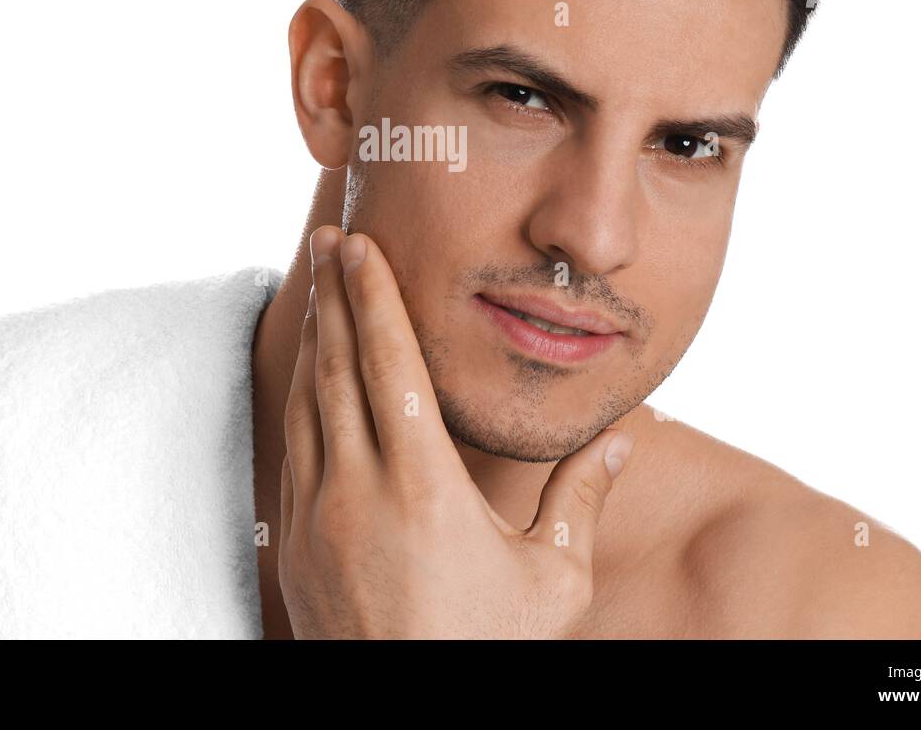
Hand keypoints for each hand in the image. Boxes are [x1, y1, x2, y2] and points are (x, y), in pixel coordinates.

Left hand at [277, 224, 634, 638]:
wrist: (407, 718)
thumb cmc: (486, 653)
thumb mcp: (551, 582)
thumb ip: (582, 498)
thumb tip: (627, 434)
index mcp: (422, 486)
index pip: (388, 364)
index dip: (373, 296)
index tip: (359, 246)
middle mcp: (356, 491)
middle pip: (336, 367)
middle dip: (334, 295)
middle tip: (329, 238)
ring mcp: (314, 518)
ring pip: (305, 403)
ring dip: (313, 340)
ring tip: (321, 293)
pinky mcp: (293, 545)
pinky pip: (292, 450)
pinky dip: (301, 399)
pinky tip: (311, 379)